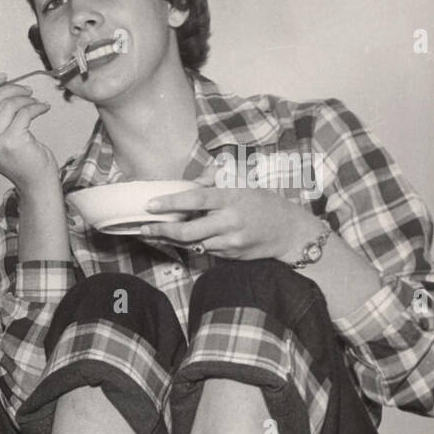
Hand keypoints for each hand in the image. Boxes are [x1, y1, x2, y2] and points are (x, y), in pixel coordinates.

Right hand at [0, 73, 57, 191]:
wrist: (34, 180)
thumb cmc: (18, 155)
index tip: (3, 77)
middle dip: (10, 88)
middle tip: (26, 90)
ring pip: (7, 104)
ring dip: (25, 98)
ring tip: (34, 101)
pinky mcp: (11, 143)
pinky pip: (23, 112)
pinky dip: (36, 106)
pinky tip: (42, 108)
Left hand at [141, 172, 318, 261]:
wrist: (289, 231)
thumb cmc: (262, 202)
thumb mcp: (243, 183)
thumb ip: (216, 178)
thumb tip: (192, 180)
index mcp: (231, 197)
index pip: (196, 198)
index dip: (171, 202)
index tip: (150, 205)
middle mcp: (230, 220)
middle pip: (188, 231)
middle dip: (162, 231)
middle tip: (144, 228)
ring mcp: (230, 241)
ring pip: (193, 243)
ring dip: (173, 240)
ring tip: (156, 233)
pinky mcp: (231, 255)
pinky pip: (205, 250)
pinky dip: (191, 244)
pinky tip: (180, 240)